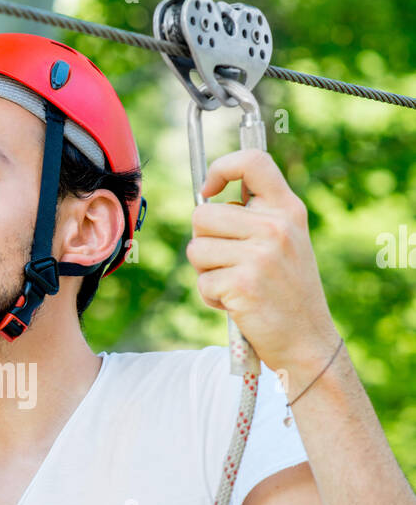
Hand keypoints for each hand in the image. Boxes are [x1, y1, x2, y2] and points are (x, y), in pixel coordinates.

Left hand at [186, 148, 339, 388]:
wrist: (308, 342)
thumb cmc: (287, 294)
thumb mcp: (286, 243)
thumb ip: (256, 218)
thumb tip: (206, 199)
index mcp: (288, 209)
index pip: (252, 162)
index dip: (221, 168)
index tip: (208, 189)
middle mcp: (276, 226)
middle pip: (202, 214)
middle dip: (204, 241)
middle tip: (227, 263)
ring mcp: (260, 255)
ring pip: (196, 249)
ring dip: (206, 272)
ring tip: (235, 286)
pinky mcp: (244, 284)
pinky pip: (202, 282)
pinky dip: (211, 298)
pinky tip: (236, 305)